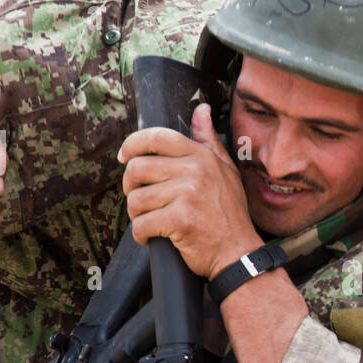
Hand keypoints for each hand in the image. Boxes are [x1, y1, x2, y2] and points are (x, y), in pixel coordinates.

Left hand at [119, 103, 261, 278]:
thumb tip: (200, 110)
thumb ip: (209, 140)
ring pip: (136, 199)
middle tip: (138, 199)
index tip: (124, 157)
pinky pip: (142, 224)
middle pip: (137, 168)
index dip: (132, 144)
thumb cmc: (230, 214)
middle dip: (130, 187)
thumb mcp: (226, 171)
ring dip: (136, 214)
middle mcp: (194, 171)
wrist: (238, 252)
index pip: (157, 137)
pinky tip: (151, 237)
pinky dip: (141, 235)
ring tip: (148, 220)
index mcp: (201, 156)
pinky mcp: (180, 219)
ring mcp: (187, 195)